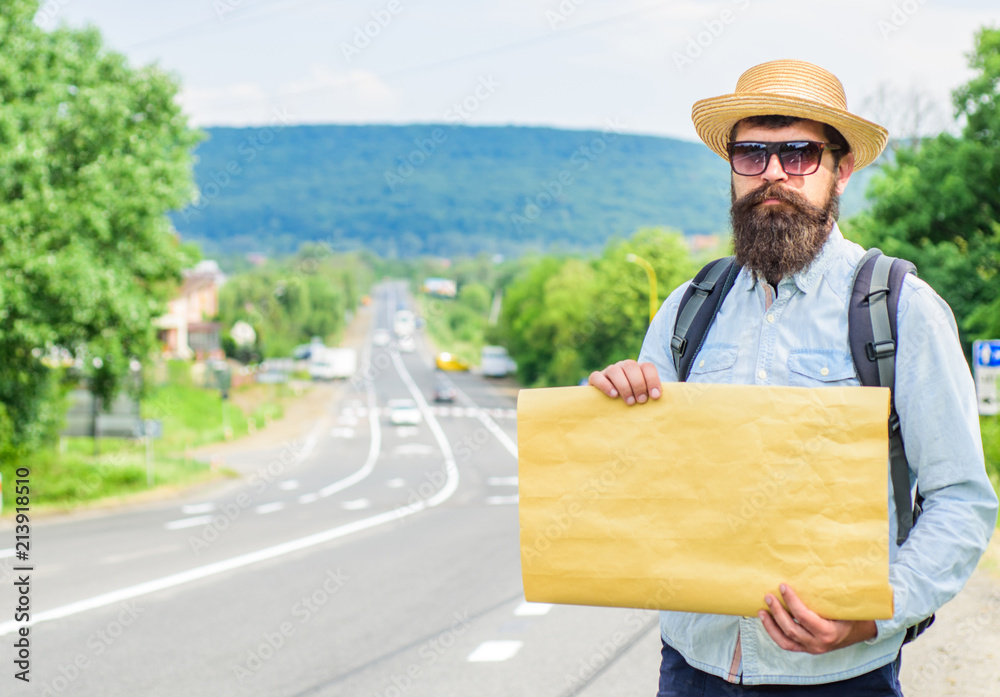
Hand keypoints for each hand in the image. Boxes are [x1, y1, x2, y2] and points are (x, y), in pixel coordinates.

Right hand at [588, 360, 661, 404]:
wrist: (609, 406)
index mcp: (638, 369)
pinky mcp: (595, 379)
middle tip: (641, 400)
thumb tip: (665, 400)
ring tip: (629, 402)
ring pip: (614, 370)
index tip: (655, 396)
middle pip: (630, 366)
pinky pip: (597, 376)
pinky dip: (605, 385)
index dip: (652, 380)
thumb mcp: (644, 397)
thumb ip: (652, 395)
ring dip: (624, 386)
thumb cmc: (633, 402)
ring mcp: (608, 371)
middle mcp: (623, 367)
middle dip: (638, 384)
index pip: (647, 366)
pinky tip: (613, 395)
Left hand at [759, 584, 876, 653]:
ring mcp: (811, 648)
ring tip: (762, 610)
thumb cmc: (851, 613)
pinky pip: (786, 644)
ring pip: (785, 640)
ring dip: (771, 624)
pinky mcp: (805, 649)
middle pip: (791, 629)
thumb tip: (821, 565)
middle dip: (778, 612)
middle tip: (768, 596)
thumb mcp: (845, 604)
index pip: (804, 617)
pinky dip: (774, 633)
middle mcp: (818, 643)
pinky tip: (766, 620)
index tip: (783, 586)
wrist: (860, 632)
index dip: (791, 601)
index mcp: (829, 632)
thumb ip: (833, 592)